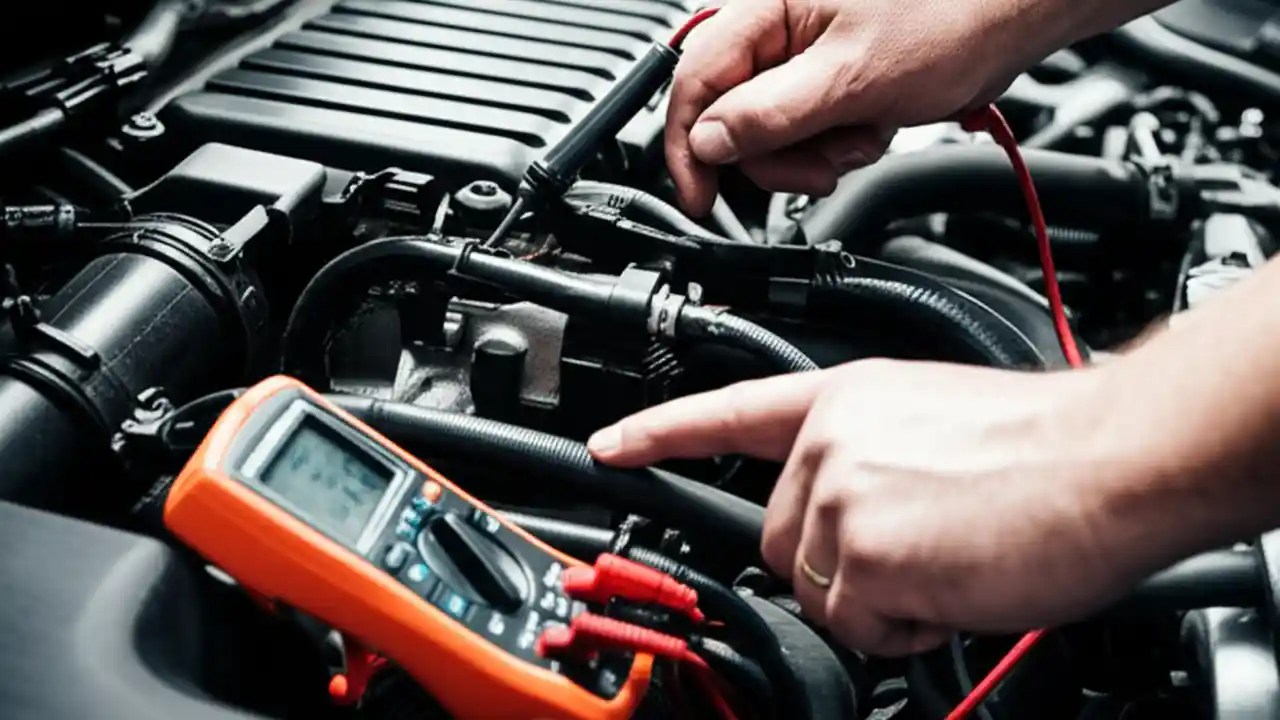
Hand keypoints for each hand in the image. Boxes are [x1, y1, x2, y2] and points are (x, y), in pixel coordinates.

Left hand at [588, 360, 1193, 655]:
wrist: (1110, 457)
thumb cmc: (1044, 445)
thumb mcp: (930, 416)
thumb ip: (865, 453)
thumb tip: (843, 511)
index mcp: (843, 398)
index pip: (728, 412)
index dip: (660, 433)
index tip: (610, 447)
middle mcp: (828, 442)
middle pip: (776, 538)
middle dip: (837, 563)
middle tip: (918, 548)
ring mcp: (838, 496)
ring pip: (816, 587)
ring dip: (876, 597)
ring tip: (947, 558)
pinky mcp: (861, 553)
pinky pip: (854, 624)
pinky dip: (903, 624)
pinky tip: (953, 582)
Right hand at [666, 0, 1057, 214]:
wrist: (1011, 14)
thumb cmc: (949, 17)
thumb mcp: (849, 79)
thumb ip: (767, 115)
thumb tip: (706, 142)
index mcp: (764, 7)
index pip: (693, 83)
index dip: (689, 146)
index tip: (700, 196)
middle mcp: (776, 28)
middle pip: (732, 118)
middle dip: (778, 155)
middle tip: (822, 163)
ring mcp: (802, 54)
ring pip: (772, 132)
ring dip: (817, 151)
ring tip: (863, 132)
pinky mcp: (829, 77)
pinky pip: (808, 130)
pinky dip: (840, 142)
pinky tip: (873, 124)